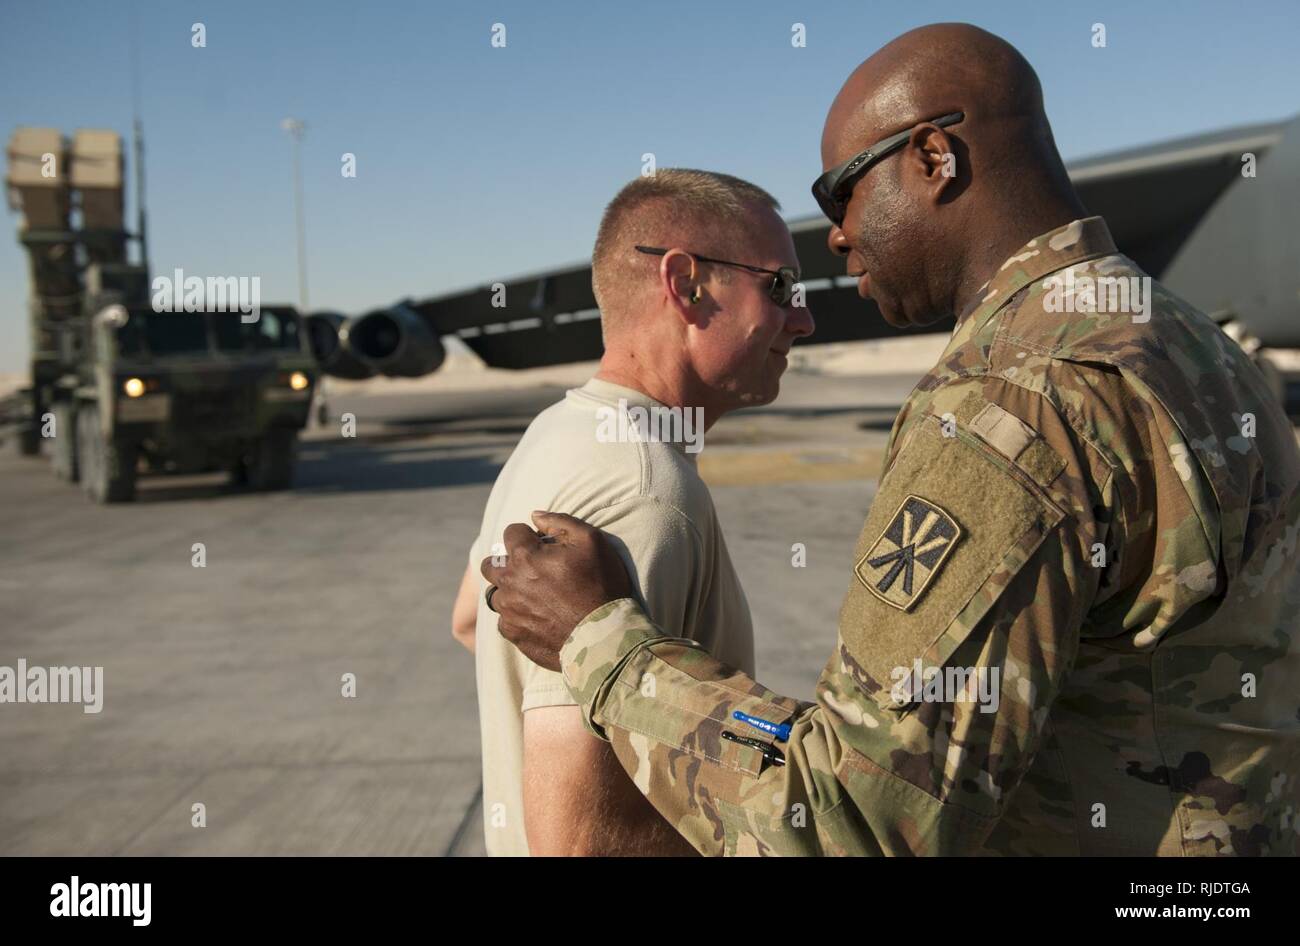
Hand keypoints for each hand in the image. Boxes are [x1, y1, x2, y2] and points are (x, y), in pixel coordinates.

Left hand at [480, 511, 633, 671]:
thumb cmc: (601, 585)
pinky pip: (505, 620)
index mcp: (524, 556)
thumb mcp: (591, 541)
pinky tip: (539, 617)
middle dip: (506, 561)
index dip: (528, 535)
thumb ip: (560, 521)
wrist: (605, 637)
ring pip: (497, 593)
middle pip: (490, 564)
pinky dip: (517, 616)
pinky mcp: (513, 634)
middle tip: (531, 569)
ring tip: (536, 596)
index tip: (543, 546)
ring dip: (510, 590)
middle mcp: (509, 582)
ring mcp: (508, 610)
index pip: (511, 532)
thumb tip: (535, 516)